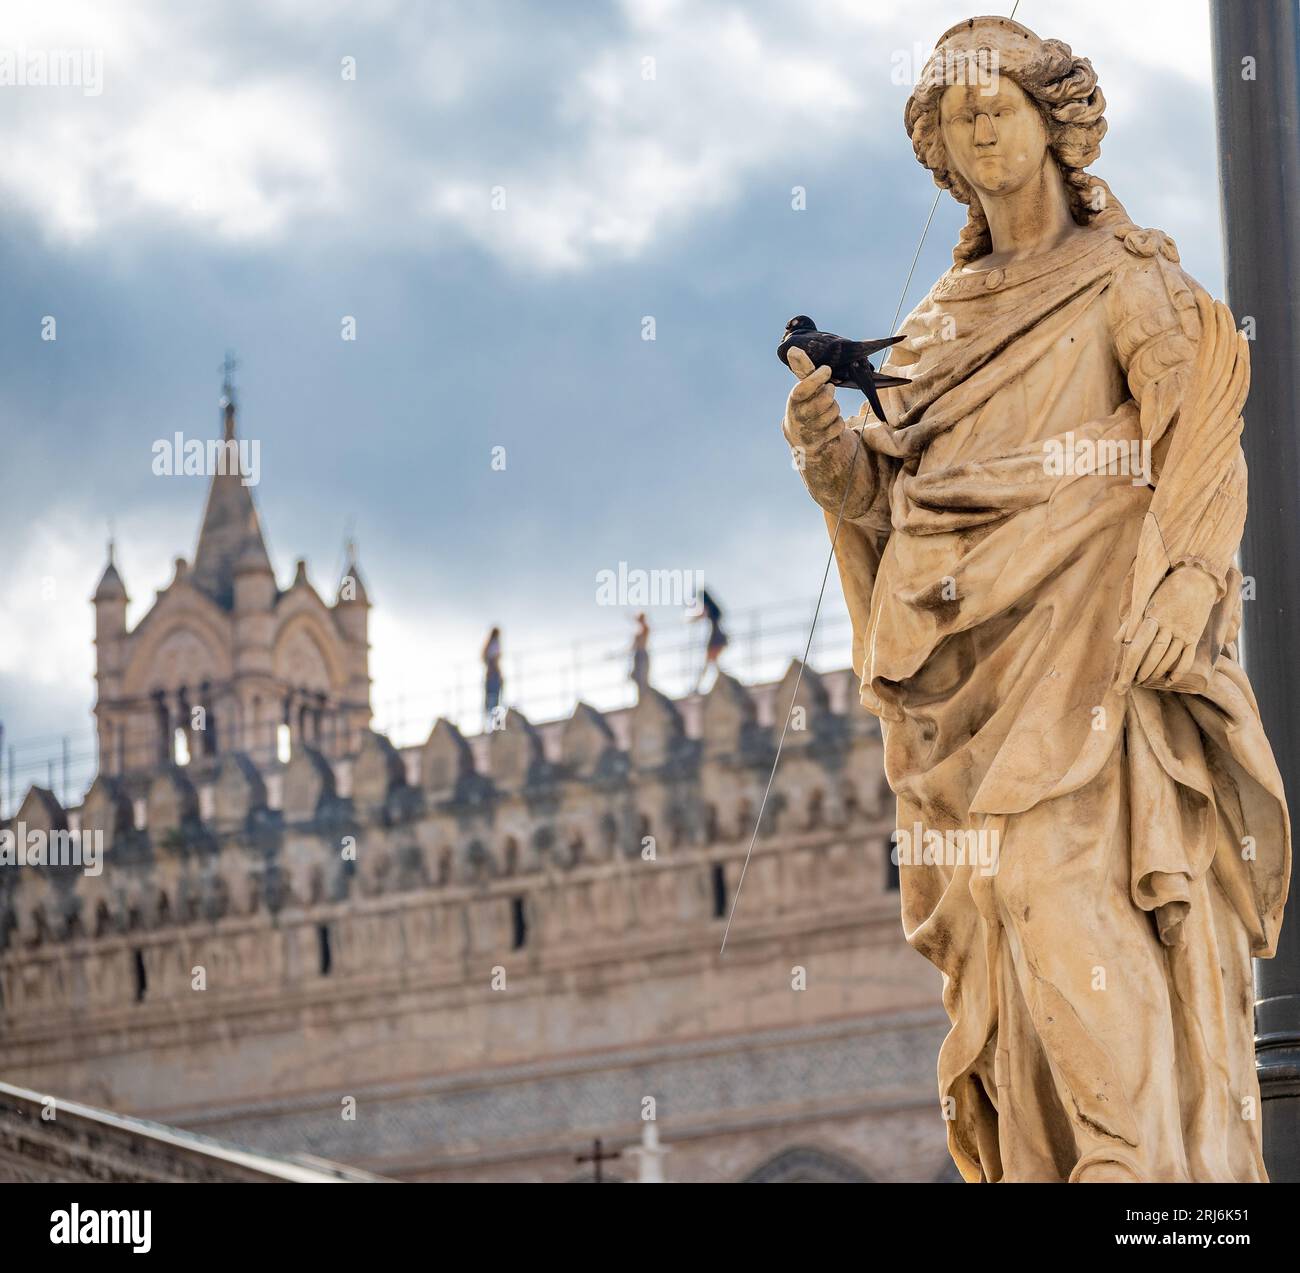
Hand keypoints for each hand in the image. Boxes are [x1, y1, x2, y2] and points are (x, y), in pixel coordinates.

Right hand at [782, 346, 843, 450]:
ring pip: (834, 411)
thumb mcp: (802, 388)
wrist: (800, 437)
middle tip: (828, 391)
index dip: (817, 378)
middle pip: (825, 399)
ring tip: (825, 410)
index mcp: (794, 399)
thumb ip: (802, 369)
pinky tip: (828, 424)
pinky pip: (839, 426)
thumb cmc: (805, 404)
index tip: (826, 370)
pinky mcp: (819, 442)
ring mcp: (809, 430)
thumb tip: (792, 349)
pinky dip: (837, 424)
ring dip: (834, 409)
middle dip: (830, 393)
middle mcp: (799, 415)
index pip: (804, 387)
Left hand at [1116, 565, 1218, 689]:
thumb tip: (1118, 641)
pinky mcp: (1195, 635)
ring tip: (1144, 681)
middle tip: (1131, 683)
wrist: (1198, 578)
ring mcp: (1183, 631)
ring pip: (1168, 658)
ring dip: (1155, 673)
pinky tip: (1169, 681)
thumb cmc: (1167, 591)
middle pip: (1152, 656)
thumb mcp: (1147, 603)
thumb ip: (1132, 623)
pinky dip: (1178, 672)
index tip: (1120, 684)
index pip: (1136, 648)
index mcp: (1152, 617)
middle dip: (1140, 673)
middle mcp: (1168, 626)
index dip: (1127, 669)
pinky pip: (1187, 658)